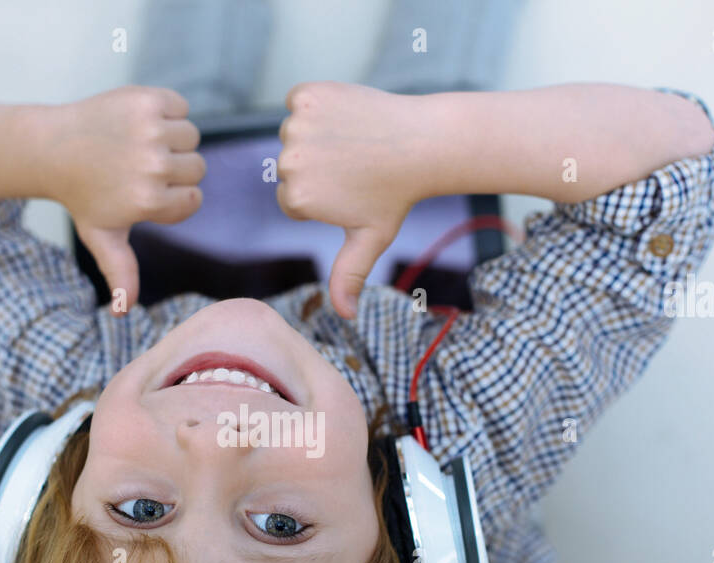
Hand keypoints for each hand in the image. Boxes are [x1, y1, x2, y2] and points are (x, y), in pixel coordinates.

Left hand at [53, 86, 205, 312]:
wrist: (50, 147)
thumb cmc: (82, 196)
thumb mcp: (103, 238)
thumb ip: (122, 274)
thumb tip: (122, 313)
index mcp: (151, 201)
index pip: (193, 199)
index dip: (171, 197)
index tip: (141, 192)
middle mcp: (154, 166)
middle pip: (196, 167)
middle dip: (173, 169)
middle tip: (135, 167)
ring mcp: (151, 130)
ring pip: (191, 136)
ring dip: (171, 139)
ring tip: (137, 145)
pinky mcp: (147, 99)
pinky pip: (180, 107)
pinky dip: (167, 110)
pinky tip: (138, 122)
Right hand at [276, 81, 424, 317]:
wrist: (423, 143)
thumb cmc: (396, 196)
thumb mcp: (369, 240)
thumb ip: (347, 276)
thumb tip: (345, 317)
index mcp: (298, 200)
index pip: (292, 199)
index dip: (322, 196)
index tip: (351, 189)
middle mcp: (290, 163)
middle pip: (291, 166)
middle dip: (318, 166)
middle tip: (357, 165)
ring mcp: (297, 126)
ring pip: (296, 134)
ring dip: (318, 135)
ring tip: (354, 142)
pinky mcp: (307, 95)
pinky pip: (299, 101)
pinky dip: (317, 105)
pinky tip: (347, 117)